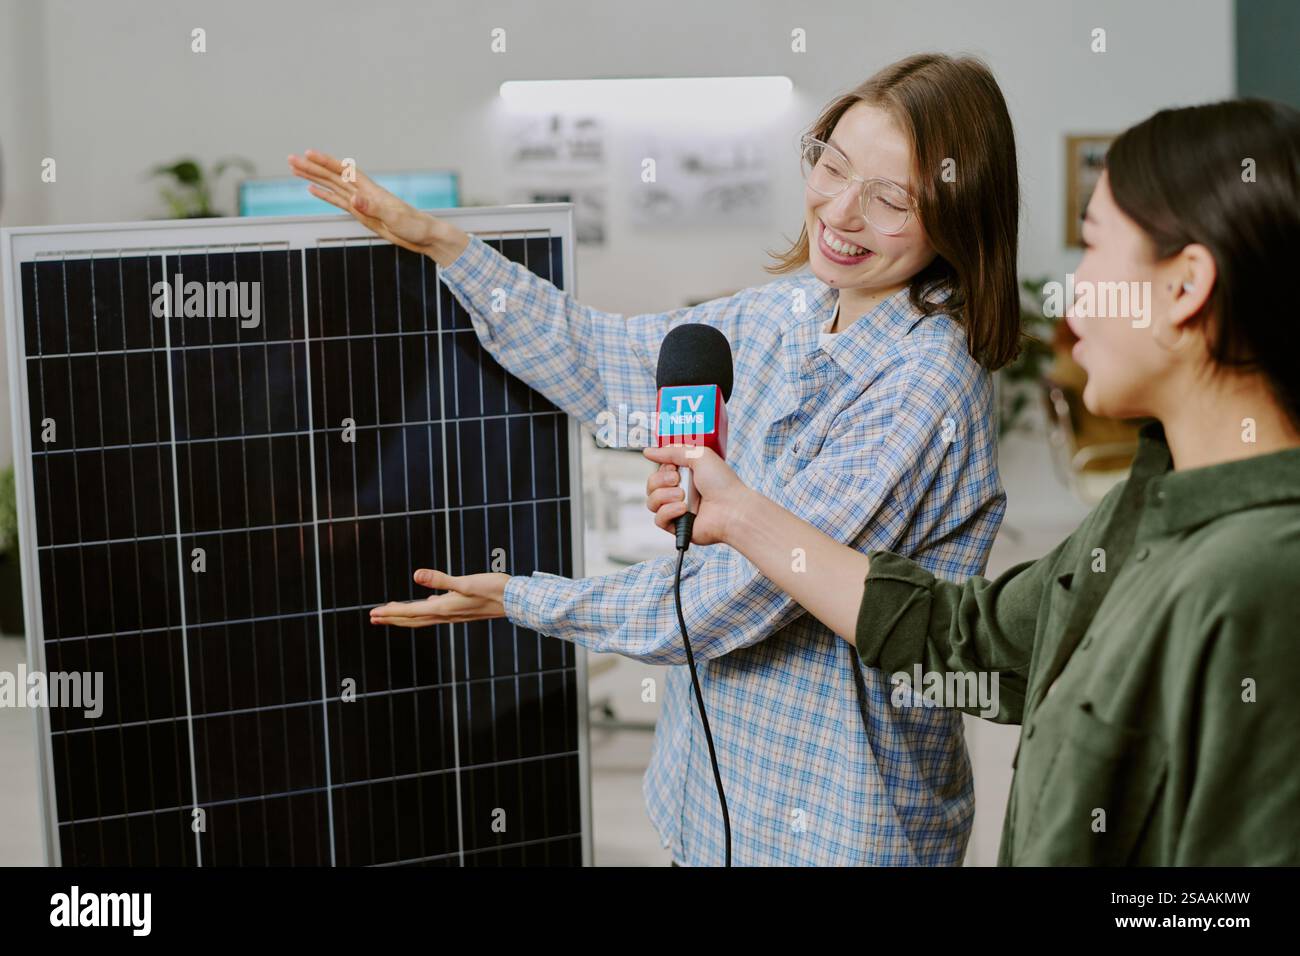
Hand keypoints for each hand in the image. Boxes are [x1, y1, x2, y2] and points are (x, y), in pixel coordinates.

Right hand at [287, 149, 463, 258]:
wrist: (424, 236)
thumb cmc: (415, 226)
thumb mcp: (394, 218)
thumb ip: (374, 208)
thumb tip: (354, 199)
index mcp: (370, 190)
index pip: (344, 171)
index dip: (326, 162)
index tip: (308, 153)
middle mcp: (363, 192)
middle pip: (333, 175)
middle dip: (312, 167)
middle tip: (290, 158)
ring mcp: (361, 202)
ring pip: (332, 185)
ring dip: (314, 177)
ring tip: (294, 169)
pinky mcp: (361, 213)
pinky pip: (338, 201)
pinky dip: (324, 195)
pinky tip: (313, 190)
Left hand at [369, 569, 508, 627]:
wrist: (515, 601)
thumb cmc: (493, 589)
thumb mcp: (465, 582)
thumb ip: (439, 579)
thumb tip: (416, 575)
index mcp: (444, 608)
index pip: (410, 613)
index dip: (391, 613)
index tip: (373, 614)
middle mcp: (446, 614)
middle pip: (413, 619)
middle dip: (392, 618)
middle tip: (374, 618)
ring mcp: (454, 613)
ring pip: (423, 618)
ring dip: (406, 616)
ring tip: (392, 613)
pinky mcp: (462, 610)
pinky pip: (436, 613)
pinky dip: (424, 611)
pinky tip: (427, 605)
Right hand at [640, 445, 748, 545]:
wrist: (732, 509)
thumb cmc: (722, 483)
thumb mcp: (698, 455)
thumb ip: (672, 451)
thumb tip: (648, 452)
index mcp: (685, 476)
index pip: (658, 471)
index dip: (662, 468)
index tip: (674, 467)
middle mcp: (680, 492)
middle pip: (651, 486)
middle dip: (661, 481)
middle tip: (677, 480)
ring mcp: (677, 510)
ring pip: (652, 502)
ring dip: (665, 496)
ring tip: (683, 497)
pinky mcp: (677, 527)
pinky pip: (658, 519)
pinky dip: (669, 512)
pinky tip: (683, 509)